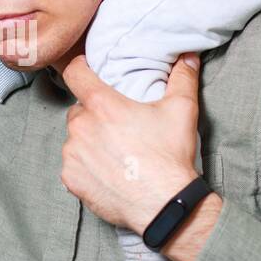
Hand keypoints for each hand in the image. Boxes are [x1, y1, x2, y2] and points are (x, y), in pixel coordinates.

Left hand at [60, 53, 203, 234]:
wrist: (164, 204)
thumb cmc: (170, 156)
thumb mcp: (181, 110)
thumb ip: (183, 77)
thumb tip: (190, 56)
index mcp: (102, 105)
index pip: (74, 73)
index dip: (80, 67)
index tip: (86, 70)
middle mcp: (81, 127)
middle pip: (78, 110)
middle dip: (93, 114)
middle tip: (115, 126)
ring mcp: (73, 154)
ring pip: (74, 139)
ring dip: (88, 141)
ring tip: (114, 153)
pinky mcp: (71, 179)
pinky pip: (72, 165)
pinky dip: (84, 166)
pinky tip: (106, 171)